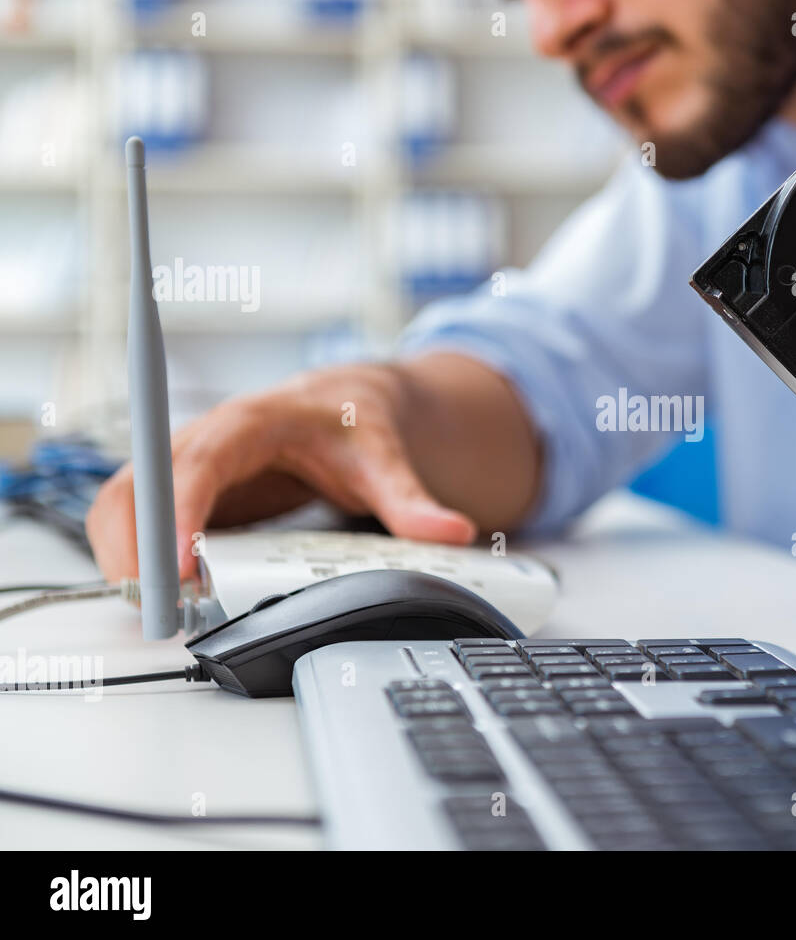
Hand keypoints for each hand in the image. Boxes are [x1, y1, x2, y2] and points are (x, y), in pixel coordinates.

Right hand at [87, 362, 476, 583]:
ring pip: (124, 502)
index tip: (180, 563)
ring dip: (126, 554)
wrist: (342, 406)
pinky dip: (132, 554)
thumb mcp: (385, 461)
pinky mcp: (180, 489)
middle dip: (136, 545)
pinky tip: (155, 591)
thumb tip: (453, 530)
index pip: (201, 461)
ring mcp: (185, 463)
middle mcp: (205, 436)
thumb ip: (413, 500)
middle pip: (141, 483)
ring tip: (153, 607)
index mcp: (251, 422)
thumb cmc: (353, 427)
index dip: (180, 509)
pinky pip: (133, 518)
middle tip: (157, 606)